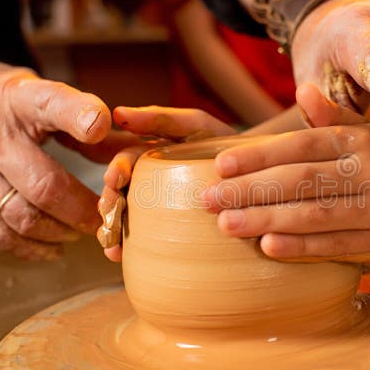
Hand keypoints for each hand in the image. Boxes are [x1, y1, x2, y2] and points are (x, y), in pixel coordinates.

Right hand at [0, 62, 112, 259]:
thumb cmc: (4, 102)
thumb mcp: (39, 93)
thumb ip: (83, 121)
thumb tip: (129, 150)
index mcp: (18, 100)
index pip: (49, 104)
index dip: (78, 115)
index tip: (100, 126)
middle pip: (43, 185)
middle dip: (83, 208)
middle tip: (109, 217)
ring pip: (23, 217)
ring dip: (62, 231)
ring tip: (85, 230)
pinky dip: (32, 248)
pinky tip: (55, 248)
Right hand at [98, 105, 235, 261]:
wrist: (261, 176)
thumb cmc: (226, 146)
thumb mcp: (196, 126)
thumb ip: (162, 118)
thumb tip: (118, 114)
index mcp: (151, 156)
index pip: (125, 163)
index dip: (116, 170)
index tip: (114, 179)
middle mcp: (149, 182)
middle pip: (120, 193)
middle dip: (109, 203)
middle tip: (108, 213)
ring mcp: (157, 208)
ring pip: (125, 218)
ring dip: (112, 229)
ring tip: (111, 242)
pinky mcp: (169, 232)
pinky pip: (142, 241)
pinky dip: (127, 247)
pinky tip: (119, 255)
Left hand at [201, 116, 369, 268]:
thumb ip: (335, 117)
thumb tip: (303, 90)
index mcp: (361, 139)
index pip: (301, 146)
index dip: (259, 156)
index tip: (220, 165)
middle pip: (299, 182)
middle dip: (249, 191)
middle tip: (207, 199)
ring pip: (312, 215)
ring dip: (265, 221)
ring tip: (225, 225)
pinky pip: (336, 246)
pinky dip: (301, 249)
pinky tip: (267, 247)